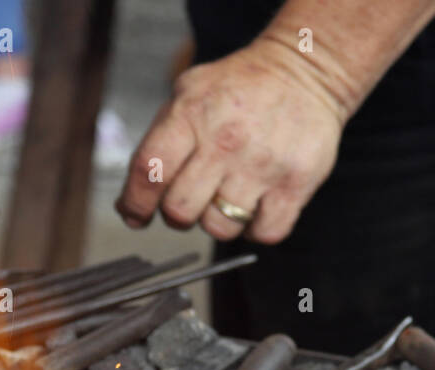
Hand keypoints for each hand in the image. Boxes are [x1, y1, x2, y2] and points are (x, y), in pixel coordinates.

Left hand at [115, 38, 347, 244]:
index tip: (136, 215)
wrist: (305, 71)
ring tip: (228, 196)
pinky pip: (263, 233)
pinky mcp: (296, 182)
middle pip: (180, 211)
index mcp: (192, 115)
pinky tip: (255, 206)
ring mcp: (263, 164)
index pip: (149, 172)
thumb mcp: (188, 94)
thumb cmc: (239, 90)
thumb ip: (157, 144)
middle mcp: (226, 140)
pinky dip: (255, 229)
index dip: (135, 204)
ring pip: (220, 228)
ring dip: (218, 221)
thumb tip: (129, 205)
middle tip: (190, 200)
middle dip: (178, 215)